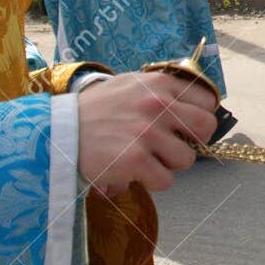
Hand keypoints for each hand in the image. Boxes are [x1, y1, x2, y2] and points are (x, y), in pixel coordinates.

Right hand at [76, 71, 219, 192]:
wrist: (58, 131)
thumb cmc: (95, 110)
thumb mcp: (130, 86)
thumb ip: (161, 92)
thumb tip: (194, 107)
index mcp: (160, 84)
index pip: (206, 101)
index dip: (199, 117)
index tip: (187, 127)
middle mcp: (159, 105)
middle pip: (205, 128)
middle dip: (193, 141)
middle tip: (172, 146)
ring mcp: (149, 132)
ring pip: (187, 158)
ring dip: (169, 164)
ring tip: (147, 159)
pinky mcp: (137, 159)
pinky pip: (166, 180)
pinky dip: (153, 181)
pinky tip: (136, 172)